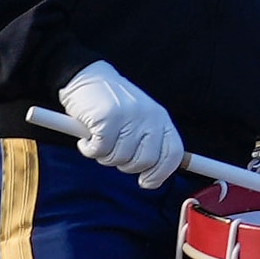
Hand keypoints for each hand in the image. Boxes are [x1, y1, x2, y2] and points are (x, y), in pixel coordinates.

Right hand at [54, 60, 184, 188]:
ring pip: (119, 158)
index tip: (147, 181)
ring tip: (99, 139)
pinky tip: (86, 137)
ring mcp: (129, 116)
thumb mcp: (139, 119)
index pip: (172, 154)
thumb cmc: (112, 103)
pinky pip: (99, 150)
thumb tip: (152, 177)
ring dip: (104, 155)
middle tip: (112, 152)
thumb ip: (148, 142)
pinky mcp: (107, 117)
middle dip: (125, 165)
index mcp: (160, 118)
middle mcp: (149, 117)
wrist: (87, 76)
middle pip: (144, 161)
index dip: (160, 173)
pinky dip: (89, 149)